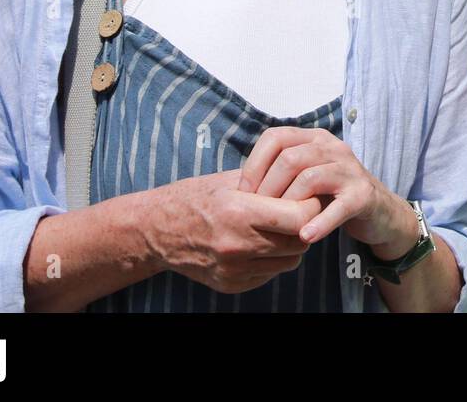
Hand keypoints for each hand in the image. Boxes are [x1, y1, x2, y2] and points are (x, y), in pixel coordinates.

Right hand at [147, 169, 322, 293]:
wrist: (156, 230)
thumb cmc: (197, 197)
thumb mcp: (231, 181)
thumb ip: (270, 183)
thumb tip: (308, 182)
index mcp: (239, 213)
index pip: (299, 217)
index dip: (310, 206)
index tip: (307, 198)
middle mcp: (237, 246)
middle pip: (298, 242)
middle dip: (305, 226)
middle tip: (298, 212)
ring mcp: (233, 270)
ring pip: (289, 261)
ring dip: (291, 245)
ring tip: (278, 228)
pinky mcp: (230, 285)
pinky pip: (270, 274)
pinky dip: (272, 260)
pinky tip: (259, 243)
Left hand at [239, 127, 416, 259]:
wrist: (378, 212)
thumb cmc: (332, 195)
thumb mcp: (306, 176)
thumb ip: (280, 172)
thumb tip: (238, 184)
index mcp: (313, 138)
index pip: (275, 137)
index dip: (254, 163)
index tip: (243, 192)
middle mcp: (332, 147)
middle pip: (289, 158)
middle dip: (268, 188)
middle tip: (258, 212)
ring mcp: (349, 169)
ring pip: (310, 177)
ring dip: (288, 204)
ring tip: (279, 225)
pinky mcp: (363, 194)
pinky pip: (338, 207)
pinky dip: (320, 223)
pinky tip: (306, 237)